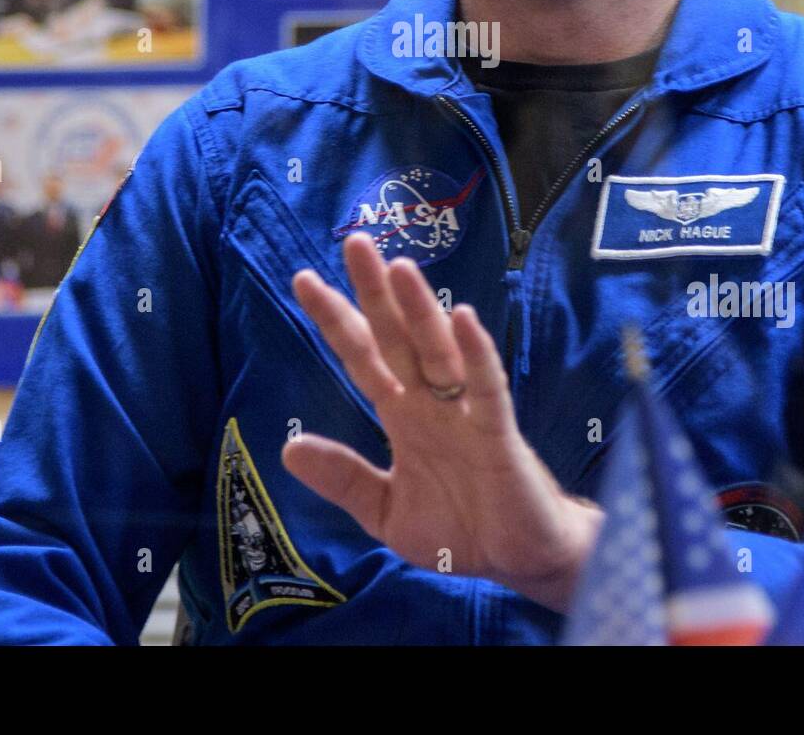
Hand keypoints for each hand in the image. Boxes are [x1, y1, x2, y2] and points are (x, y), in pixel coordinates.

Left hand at [283, 232, 601, 611]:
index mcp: (402, 414)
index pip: (362, 356)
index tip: (303, 279)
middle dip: (374, 292)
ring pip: (438, 350)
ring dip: (420, 309)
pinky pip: (487, 386)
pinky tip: (462, 319)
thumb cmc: (459, 530)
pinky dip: (476, 353)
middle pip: (397, 337)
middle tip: (354, 242)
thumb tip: (287, 447)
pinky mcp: (498, 431)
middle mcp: (431, 401)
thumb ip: (344, 478)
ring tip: (400, 268)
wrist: (516, 561)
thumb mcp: (385, 511)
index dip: (334, 319)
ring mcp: (465, 411)